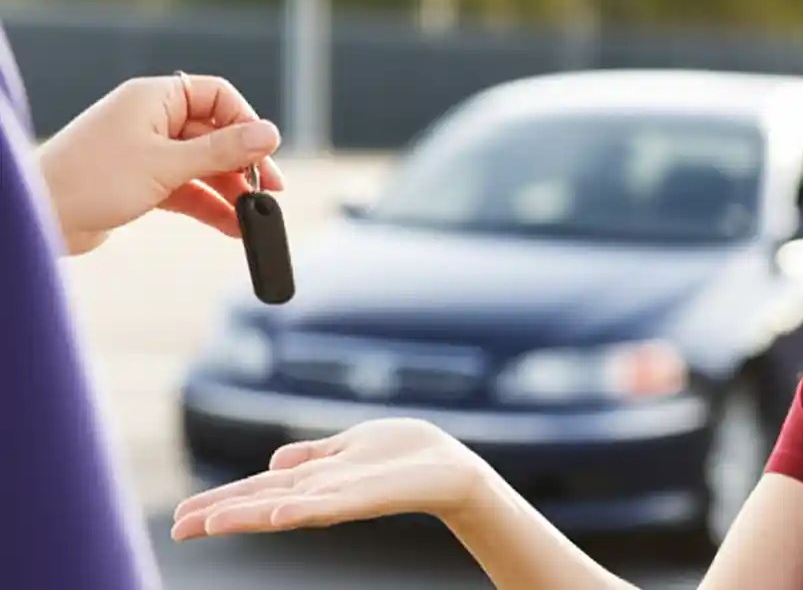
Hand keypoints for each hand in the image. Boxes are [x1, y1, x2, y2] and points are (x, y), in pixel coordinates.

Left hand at [37, 73, 284, 254]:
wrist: (41, 216)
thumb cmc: (92, 180)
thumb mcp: (167, 164)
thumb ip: (222, 151)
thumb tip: (270, 134)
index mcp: (155, 98)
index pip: (217, 96)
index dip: (245, 122)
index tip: (264, 153)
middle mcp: (152, 120)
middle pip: (215, 135)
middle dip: (243, 165)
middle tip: (270, 192)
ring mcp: (147, 152)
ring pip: (203, 167)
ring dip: (229, 191)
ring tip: (253, 218)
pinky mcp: (141, 182)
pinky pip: (188, 189)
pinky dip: (209, 206)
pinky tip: (231, 226)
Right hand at [170, 419, 488, 540]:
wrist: (452, 470)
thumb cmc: (404, 457)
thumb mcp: (348, 446)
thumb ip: (312, 455)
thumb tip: (273, 460)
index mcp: (314, 478)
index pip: (257, 488)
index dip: (220, 500)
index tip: (179, 516)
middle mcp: (323, 491)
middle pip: (263, 501)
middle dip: (222, 513)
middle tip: (178, 529)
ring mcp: (345, 496)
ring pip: (290, 505)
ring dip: (251, 514)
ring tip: (213, 524)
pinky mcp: (372, 496)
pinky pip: (336, 504)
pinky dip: (306, 509)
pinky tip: (281, 515)